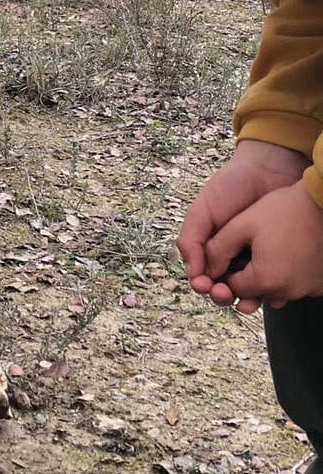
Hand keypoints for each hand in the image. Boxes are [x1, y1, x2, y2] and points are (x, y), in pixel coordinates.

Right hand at [177, 139, 307, 310]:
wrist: (269, 171)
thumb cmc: (231, 187)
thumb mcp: (203, 210)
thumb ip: (191, 238)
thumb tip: (193, 273)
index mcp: (211, 246)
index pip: (203, 275)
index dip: (202, 284)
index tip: (205, 285)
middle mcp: (232, 255)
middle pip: (224, 287)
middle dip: (221, 295)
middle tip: (225, 293)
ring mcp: (257, 258)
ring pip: (250, 290)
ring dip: (247, 301)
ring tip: (249, 303)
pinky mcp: (281, 259)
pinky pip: (277, 283)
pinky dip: (274, 295)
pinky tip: (271, 298)